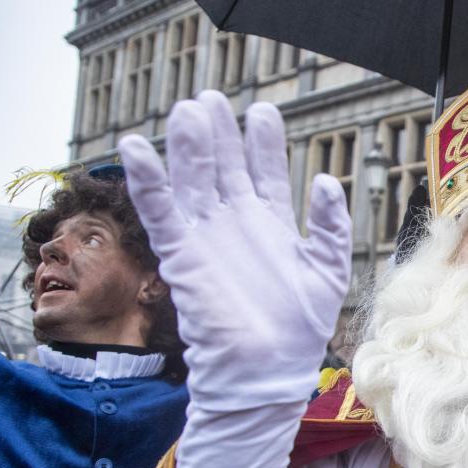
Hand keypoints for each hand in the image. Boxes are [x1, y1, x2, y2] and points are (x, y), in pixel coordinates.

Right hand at [118, 91, 351, 410]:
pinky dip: (147, 181)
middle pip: (224, 166)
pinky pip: (160, 212)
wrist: (266, 370)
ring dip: (188, 146)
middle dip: (220, 133)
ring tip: (188, 111)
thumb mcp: (329, 270)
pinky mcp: (182, 256)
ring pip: (193, 180)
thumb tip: (326, 179)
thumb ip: (331, 225)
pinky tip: (137, 148)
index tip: (263, 110)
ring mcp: (208, 237)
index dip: (263, 141)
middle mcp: (237, 224)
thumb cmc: (301, 328)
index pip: (265, 171)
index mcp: (273, 225)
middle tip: (213, 98)